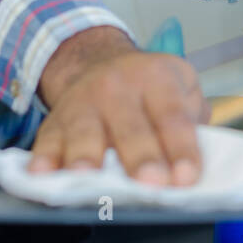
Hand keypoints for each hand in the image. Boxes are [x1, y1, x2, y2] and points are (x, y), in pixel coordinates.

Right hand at [31, 26, 210, 185]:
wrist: (96, 60)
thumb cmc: (148, 85)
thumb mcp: (182, 84)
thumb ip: (195, 116)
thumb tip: (200, 154)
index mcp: (156, 77)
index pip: (173, 116)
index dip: (181, 147)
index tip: (186, 177)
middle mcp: (118, 86)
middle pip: (131, 126)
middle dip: (141, 156)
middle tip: (151, 182)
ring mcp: (84, 101)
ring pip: (85, 131)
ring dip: (87, 155)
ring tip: (89, 177)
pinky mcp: (56, 119)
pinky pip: (48, 138)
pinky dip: (44, 157)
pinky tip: (42, 173)